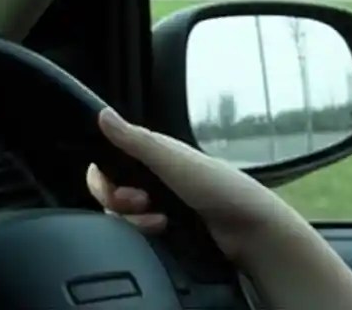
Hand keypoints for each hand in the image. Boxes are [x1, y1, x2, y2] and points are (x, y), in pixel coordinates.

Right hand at [86, 108, 299, 263]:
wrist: (249, 231)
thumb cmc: (219, 187)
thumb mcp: (173, 160)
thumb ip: (136, 140)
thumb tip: (102, 115)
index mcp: (155, 155)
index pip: (109, 164)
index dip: (104, 179)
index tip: (117, 188)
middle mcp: (155, 180)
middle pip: (112, 194)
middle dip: (119, 203)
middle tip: (142, 205)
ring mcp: (161, 207)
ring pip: (123, 218)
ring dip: (134, 222)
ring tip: (159, 223)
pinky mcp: (167, 232)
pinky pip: (138, 236)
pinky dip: (145, 236)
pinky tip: (162, 235)